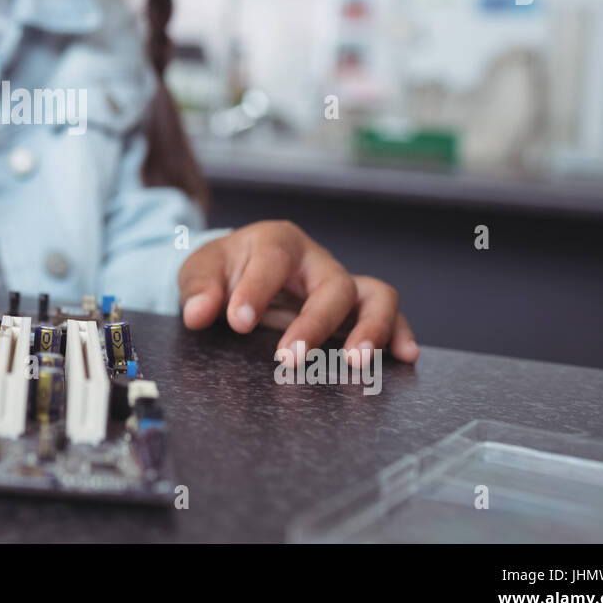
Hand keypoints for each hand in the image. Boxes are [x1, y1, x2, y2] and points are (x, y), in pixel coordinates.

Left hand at [178, 220, 419, 363]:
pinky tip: (404, 356)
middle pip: (333, 283)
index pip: (273, 261)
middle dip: (314, 322)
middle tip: (289, 358)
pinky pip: (388, 315)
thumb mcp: (201, 270)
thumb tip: (198, 313)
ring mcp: (340, 284)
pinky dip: (399, 333)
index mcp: (277, 242)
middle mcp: (316, 261)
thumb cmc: (225, 268)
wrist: (241, 270)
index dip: (256, 291)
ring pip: (375, 295)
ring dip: (371, 328)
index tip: (238, 321)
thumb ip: (199, 288)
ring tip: (357, 361)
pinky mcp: (354, 309)